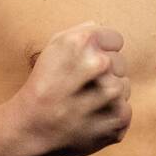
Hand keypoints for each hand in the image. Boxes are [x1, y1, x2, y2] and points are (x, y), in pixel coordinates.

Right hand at [13, 21, 130, 155]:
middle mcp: (98, 64)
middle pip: (121, 63)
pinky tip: (90, 118)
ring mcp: (109, 94)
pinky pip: (125, 110)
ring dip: (108, 95)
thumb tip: (100, 27)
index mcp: (82, 42)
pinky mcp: (116, 120)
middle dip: (106, 74)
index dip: (101, 51)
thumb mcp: (52, 49)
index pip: (116, 40)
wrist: (30, 129)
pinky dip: (110, 116)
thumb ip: (80, 32)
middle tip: (81, 87)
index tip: (86, 64)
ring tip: (84, 104)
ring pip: (124, 87)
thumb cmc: (43, 85)